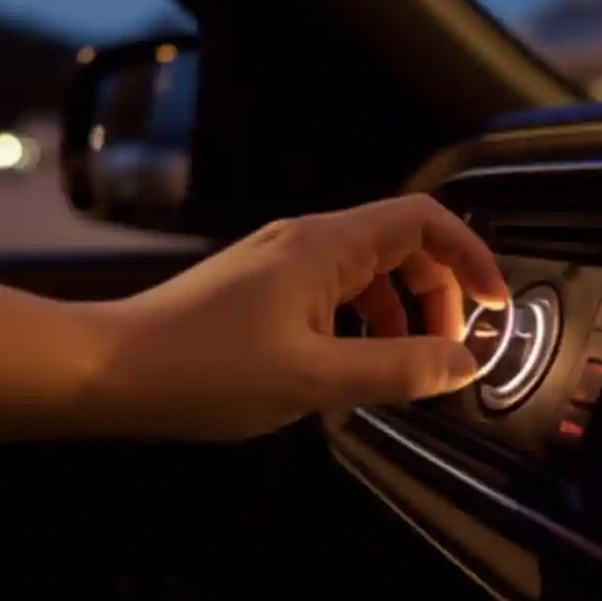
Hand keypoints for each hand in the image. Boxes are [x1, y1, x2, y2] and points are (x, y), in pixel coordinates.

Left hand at [74, 194, 508, 439]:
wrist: (107, 369)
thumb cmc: (199, 370)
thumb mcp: (315, 380)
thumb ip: (398, 369)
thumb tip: (460, 364)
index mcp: (326, 246)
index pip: (425, 220)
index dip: (471, 257)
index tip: (494, 305)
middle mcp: (306, 240)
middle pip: (403, 245)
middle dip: (439, 295)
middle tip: (447, 352)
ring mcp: (280, 261)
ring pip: (369, 271)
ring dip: (401, 314)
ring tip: (405, 367)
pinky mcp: (262, 287)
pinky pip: (335, 290)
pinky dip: (363, 322)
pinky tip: (353, 365)